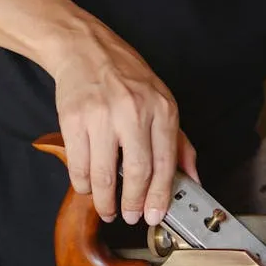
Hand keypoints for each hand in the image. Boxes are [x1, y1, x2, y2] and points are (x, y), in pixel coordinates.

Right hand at [48, 20, 197, 225]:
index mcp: (162, 109)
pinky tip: (88, 189)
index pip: (165, 163)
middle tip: (130, 217)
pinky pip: (79, 164)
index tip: (155, 215)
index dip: (160, 196)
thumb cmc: (126, 78)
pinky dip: (83, 184)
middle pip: (136, 172)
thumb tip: (193, 178)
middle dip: (133, 204)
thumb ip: (179, 142)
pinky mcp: (73, 119)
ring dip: (105, 201)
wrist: (85, 49)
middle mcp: (134, 111)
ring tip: (108, 210)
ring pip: (104, 174)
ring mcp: (102, 116)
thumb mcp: (162, 102)